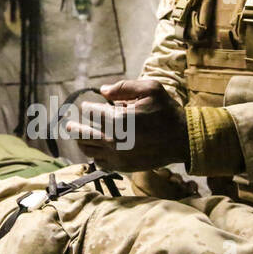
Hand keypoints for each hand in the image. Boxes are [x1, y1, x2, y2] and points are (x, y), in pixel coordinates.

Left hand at [65, 78, 189, 171]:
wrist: (183, 140)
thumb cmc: (167, 112)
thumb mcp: (150, 89)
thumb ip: (124, 86)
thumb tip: (103, 91)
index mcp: (119, 119)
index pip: (91, 112)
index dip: (88, 107)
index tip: (87, 106)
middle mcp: (114, 139)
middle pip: (82, 134)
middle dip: (74, 127)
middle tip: (69, 125)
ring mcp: (117, 155)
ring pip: (88, 150)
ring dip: (82, 141)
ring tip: (79, 137)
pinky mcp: (123, 166)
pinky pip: (100, 163)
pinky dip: (95, 155)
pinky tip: (96, 149)